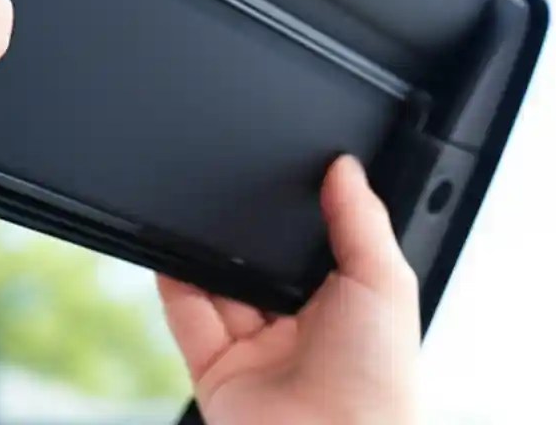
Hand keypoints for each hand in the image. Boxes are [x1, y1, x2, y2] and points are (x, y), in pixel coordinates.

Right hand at [158, 156, 420, 424]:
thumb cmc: (378, 387)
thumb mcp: (385, 284)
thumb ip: (361, 221)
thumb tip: (345, 167)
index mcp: (349, 308)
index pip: (317, 247)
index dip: (303, 215)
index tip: (288, 176)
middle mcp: (301, 329)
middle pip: (263, 265)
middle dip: (250, 235)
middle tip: (239, 195)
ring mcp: (256, 351)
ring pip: (221, 287)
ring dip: (209, 254)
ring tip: (198, 214)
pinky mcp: (215, 371)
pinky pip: (186, 318)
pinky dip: (173, 284)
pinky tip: (170, 252)